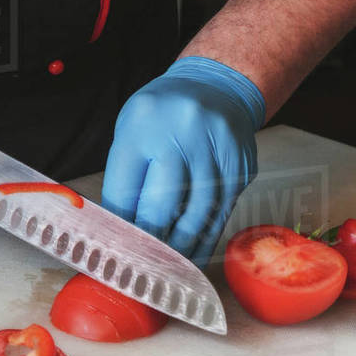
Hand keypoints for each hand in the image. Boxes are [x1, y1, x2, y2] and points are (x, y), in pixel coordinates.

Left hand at [102, 57, 264, 264]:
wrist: (218, 86)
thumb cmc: (163, 114)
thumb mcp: (132, 129)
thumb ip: (125, 176)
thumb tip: (119, 229)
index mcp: (142, 124)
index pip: (124, 189)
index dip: (119, 226)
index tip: (114, 250)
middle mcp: (182, 134)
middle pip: (162, 205)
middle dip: (149, 242)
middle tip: (140, 267)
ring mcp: (216, 149)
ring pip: (196, 214)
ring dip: (180, 248)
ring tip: (167, 269)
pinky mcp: (241, 165)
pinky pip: (221, 212)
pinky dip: (205, 237)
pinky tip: (193, 253)